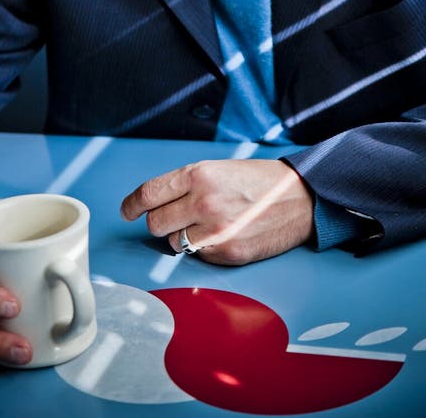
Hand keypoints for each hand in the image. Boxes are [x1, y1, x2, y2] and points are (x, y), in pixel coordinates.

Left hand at [120, 159, 313, 265]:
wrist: (298, 198)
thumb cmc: (257, 181)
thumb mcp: (217, 169)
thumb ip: (186, 185)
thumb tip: (154, 204)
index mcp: (198, 175)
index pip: (149, 194)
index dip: (132, 205)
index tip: (127, 211)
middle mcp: (203, 202)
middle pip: (156, 223)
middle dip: (160, 223)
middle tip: (173, 219)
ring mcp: (215, 230)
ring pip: (174, 243)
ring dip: (182, 237)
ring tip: (206, 224)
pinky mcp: (227, 252)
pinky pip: (198, 256)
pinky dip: (203, 248)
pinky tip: (222, 235)